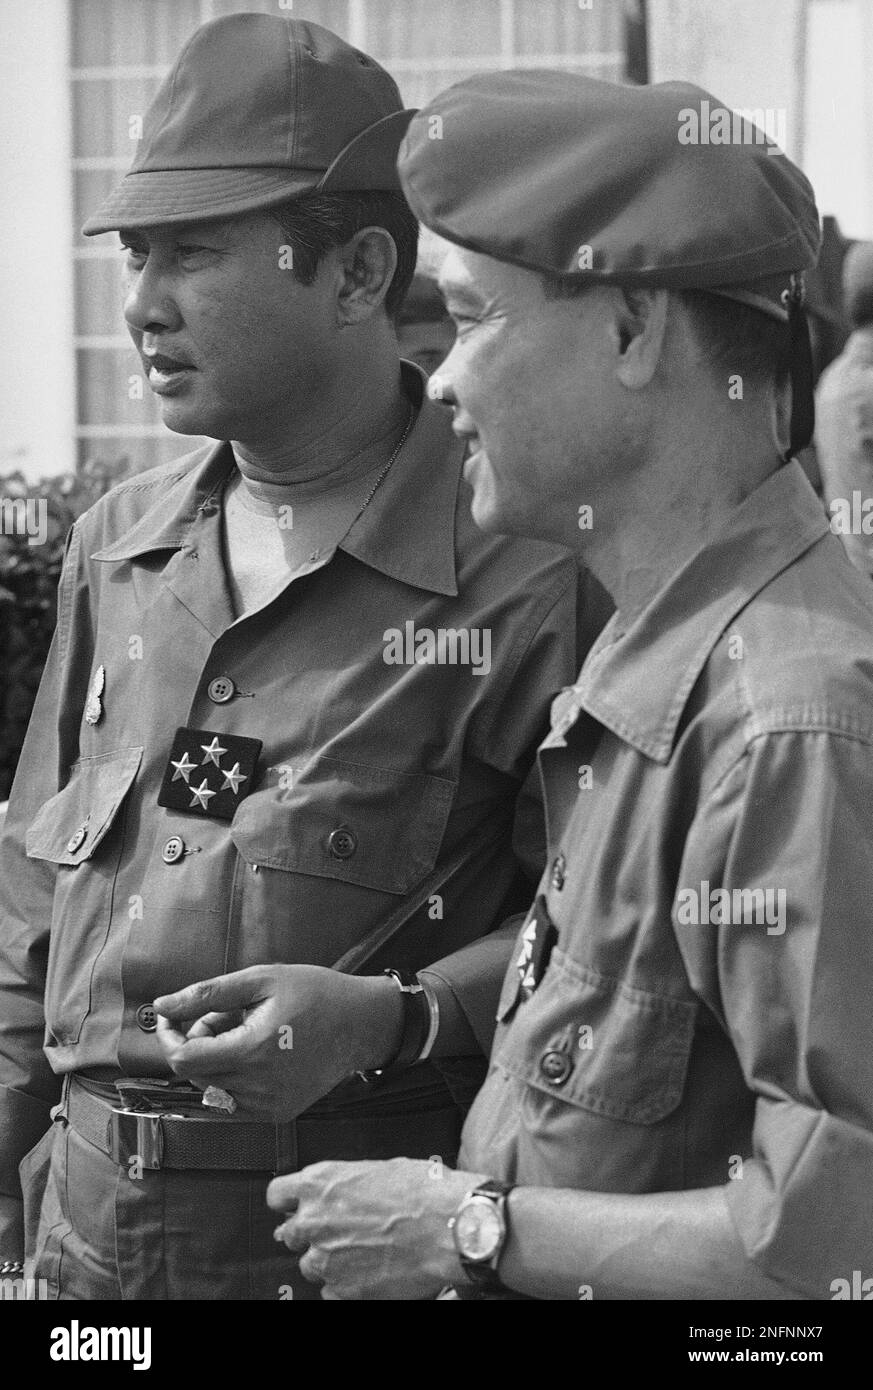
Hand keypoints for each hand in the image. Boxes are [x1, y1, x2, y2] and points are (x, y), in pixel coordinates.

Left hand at [153, 964, 401, 1122]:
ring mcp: (269, 1106)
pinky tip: (258, 1052)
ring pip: (212, 1088)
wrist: (361, 1023)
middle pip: (195, 1072)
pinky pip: (233, 1101)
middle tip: (227, 1014)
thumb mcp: (260, 980)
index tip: (173, 1015)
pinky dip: (233, 1076)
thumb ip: (207, 994)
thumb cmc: (315, 993)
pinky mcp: (278, 1114)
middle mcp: (259, 1088)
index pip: (183, 1059)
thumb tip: (162, 1006)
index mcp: (253, 1052)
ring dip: (215, 1059)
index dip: (170, 1036)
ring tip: (246, 1031)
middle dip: (198, 1040)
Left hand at [267, 1158, 487, 1299]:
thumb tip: (340, 1194)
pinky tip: (371, 1272)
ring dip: (330, 1261)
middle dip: (312, 1233)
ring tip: (364, 1253)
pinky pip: (330, 1291)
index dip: (289, 1202)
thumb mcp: (378, 1170)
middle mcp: (314, 1221)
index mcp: (320, 1184)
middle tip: (342, 1232)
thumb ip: (345, 1185)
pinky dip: (346, 1285)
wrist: (450, 1226)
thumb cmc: (424, 1191)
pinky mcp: (343, 1290)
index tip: (297, 1207)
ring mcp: (325, 1259)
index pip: (277, 1195)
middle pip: (291, 1234)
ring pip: (310, 1265)